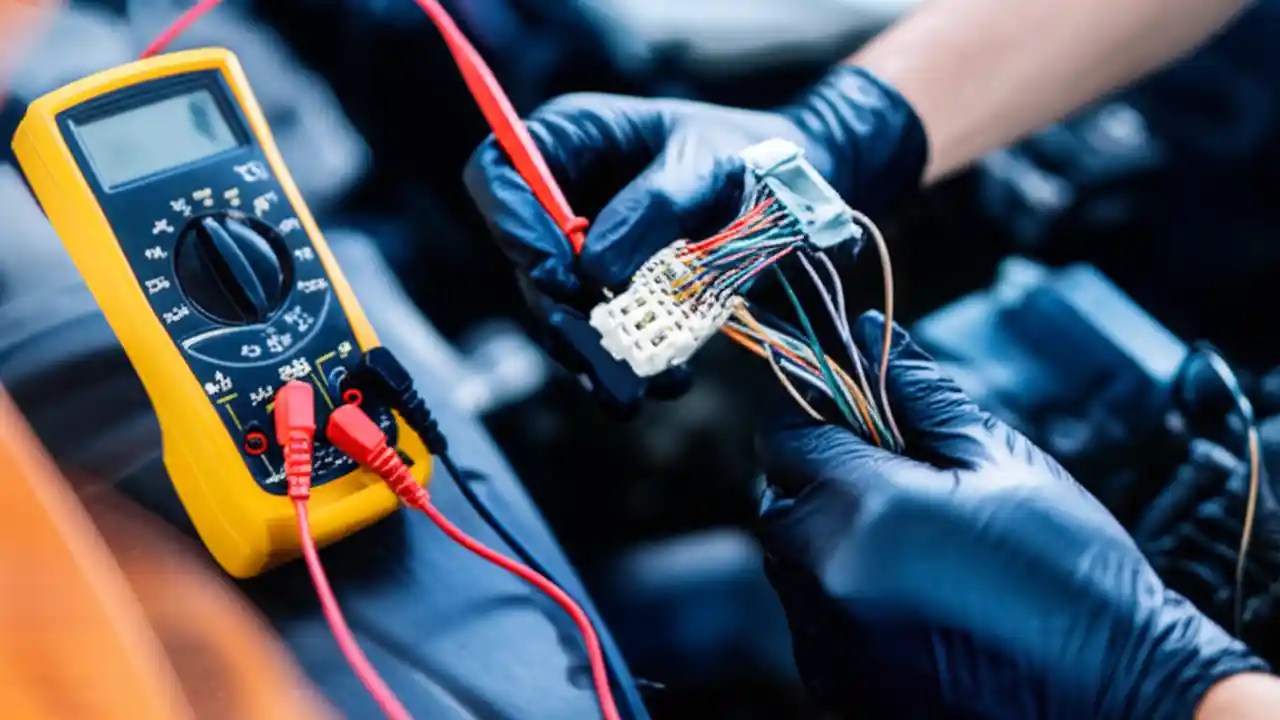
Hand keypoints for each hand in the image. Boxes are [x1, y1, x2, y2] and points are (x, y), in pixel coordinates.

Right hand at [464, 67, 926, 405]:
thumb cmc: (745, 154)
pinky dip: (630, 368)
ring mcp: (581, 251)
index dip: (511, 225)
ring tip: (638, 389)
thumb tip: (596, 271)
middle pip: (525, 259)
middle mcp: (561, 197)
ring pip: (559, 311)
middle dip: (558, 311)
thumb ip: (653, 206)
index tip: (556, 274)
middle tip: (598, 348)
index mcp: (569, 139)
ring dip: (593, 356)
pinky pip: (601, 337)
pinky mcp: (610, 296)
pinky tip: (668, 384)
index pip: (497, 176)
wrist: (789, 194)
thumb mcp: (705, 165)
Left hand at [757, 312, 1267, 718]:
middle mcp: (827, 577)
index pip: (784, 436)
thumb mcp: (1001, 460)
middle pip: (776, 502)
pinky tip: (907, 591)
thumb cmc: (1071, 571)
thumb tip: (870, 333)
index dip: (814, 413)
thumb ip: (920, 393)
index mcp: (863, 508)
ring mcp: (828, 640)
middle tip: (888, 474)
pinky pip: (809, 619)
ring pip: (788, 563)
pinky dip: (837, 596)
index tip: (850, 410)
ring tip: (909, 538)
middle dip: (817, 478)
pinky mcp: (840, 686)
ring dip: (825, 537)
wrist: (1116, 690)